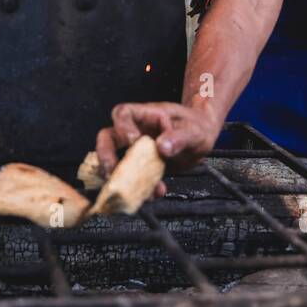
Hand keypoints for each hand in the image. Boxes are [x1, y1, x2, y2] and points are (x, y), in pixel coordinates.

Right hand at [94, 102, 221, 194]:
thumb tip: (162, 146)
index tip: (133, 141)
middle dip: (106, 157)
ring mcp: (134, 151)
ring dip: (120, 178)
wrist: (201, 140)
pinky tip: (155, 193)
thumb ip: (180, 137)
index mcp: (145, 116)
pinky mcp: (140, 168)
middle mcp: (134, 132)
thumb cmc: (196, 127)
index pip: (123, 113)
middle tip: (112, 172)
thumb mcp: (194, 131)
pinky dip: (138, 190)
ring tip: (132, 191)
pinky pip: (131, 179)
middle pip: (107, 139)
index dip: (122, 127)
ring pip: (114, 161)